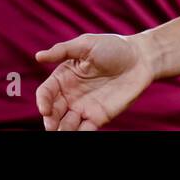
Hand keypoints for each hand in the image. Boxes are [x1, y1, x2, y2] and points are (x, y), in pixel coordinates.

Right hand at [35, 33, 153, 130]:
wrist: (142, 59)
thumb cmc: (113, 47)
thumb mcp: (87, 44)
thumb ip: (63, 50)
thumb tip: (38, 56)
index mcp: (63, 78)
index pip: (45, 93)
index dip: (42, 101)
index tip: (45, 108)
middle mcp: (70, 95)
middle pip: (52, 113)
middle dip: (50, 120)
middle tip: (52, 125)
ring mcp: (83, 108)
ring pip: (65, 125)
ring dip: (61, 130)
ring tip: (63, 131)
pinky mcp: (98, 118)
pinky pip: (84, 131)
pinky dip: (78, 134)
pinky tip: (79, 133)